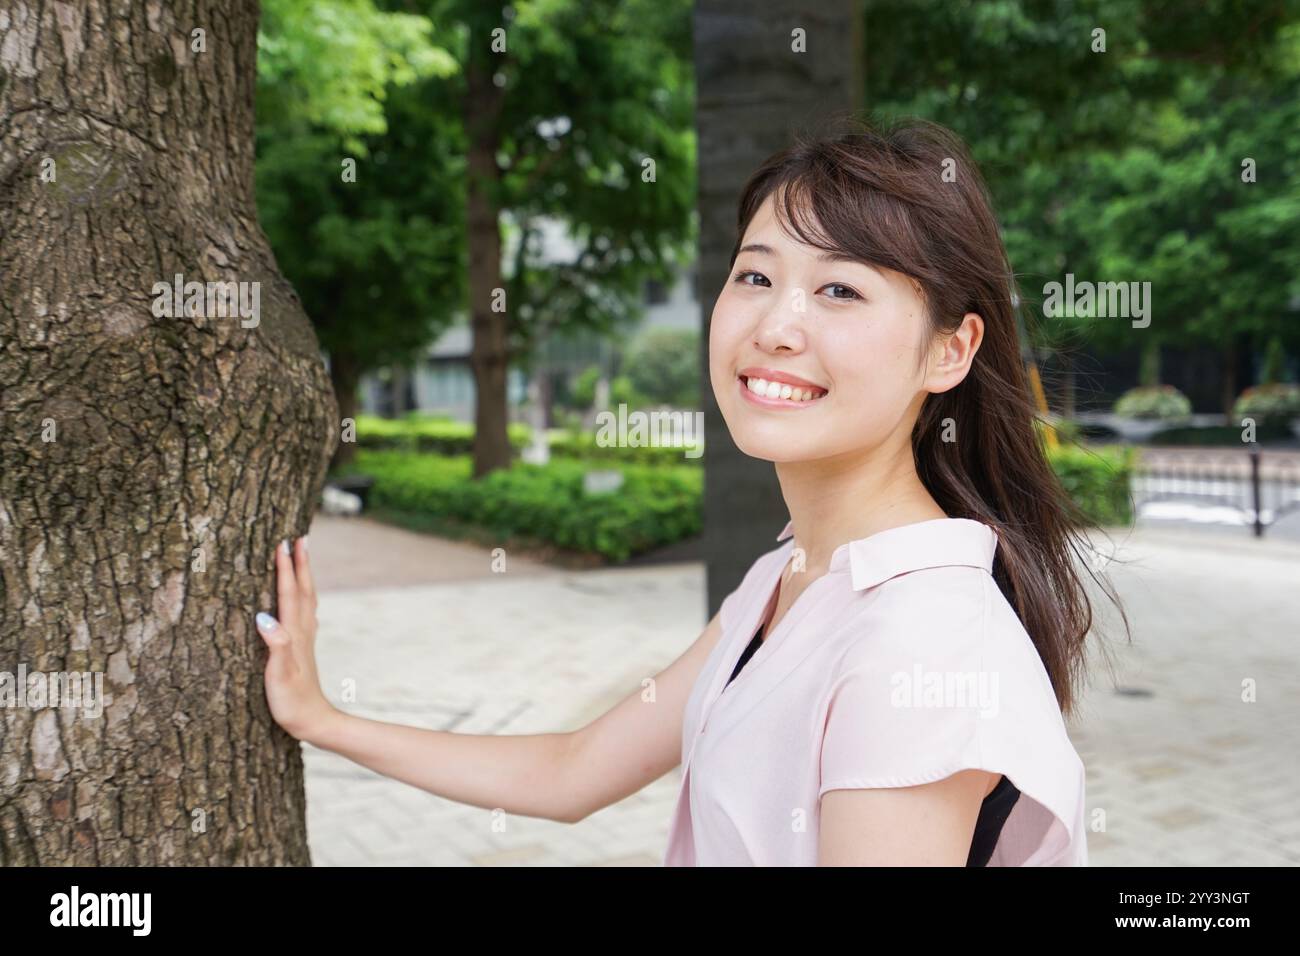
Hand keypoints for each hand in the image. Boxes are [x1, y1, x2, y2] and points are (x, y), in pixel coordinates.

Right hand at [255, 536, 335, 741]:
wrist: (314, 722)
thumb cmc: (292, 701)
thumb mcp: (279, 676)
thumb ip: (275, 646)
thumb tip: (264, 617)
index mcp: (293, 634)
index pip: (288, 593)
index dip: (285, 568)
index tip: (283, 543)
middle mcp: (302, 631)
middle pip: (302, 590)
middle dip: (300, 563)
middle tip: (300, 538)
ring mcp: (305, 639)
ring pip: (306, 599)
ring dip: (304, 576)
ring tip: (303, 558)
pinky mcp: (304, 649)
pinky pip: (305, 612)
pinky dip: (303, 596)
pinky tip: (302, 599)